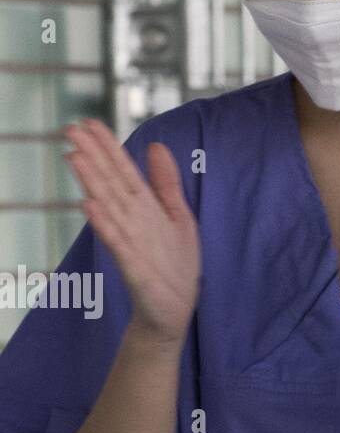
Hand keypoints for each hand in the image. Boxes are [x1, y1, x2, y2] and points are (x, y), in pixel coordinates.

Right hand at [63, 119, 199, 344]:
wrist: (172, 311)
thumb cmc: (173, 263)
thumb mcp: (177, 215)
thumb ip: (165, 182)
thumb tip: (156, 145)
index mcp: (145, 208)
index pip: (123, 171)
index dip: (108, 147)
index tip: (89, 121)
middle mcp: (133, 222)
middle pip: (111, 183)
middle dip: (93, 156)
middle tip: (69, 128)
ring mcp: (131, 244)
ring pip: (110, 207)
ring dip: (92, 183)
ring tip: (75, 157)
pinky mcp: (135, 269)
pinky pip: (118, 243)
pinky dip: (105, 225)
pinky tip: (89, 206)